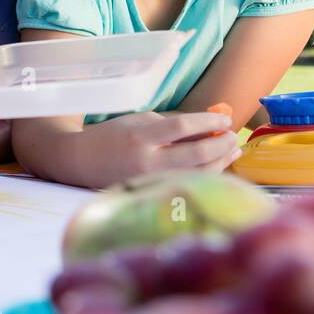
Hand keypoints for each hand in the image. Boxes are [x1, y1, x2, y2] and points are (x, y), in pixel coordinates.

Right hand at [83, 110, 241, 183]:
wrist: (80, 161)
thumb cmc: (112, 136)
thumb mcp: (139, 121)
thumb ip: (171, 124)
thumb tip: (209, 128)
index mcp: (140, 137)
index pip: (183, 127)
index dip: (209, 122)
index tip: (225, 120)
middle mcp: (146, 161)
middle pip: (196, 153)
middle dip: (221, 144)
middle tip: (233, 136)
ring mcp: (150, 181)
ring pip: (197, 173)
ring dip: (221, 161)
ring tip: (232, 150)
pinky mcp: (152, 194)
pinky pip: (188, 183)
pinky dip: (207, 173)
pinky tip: (217, 164)